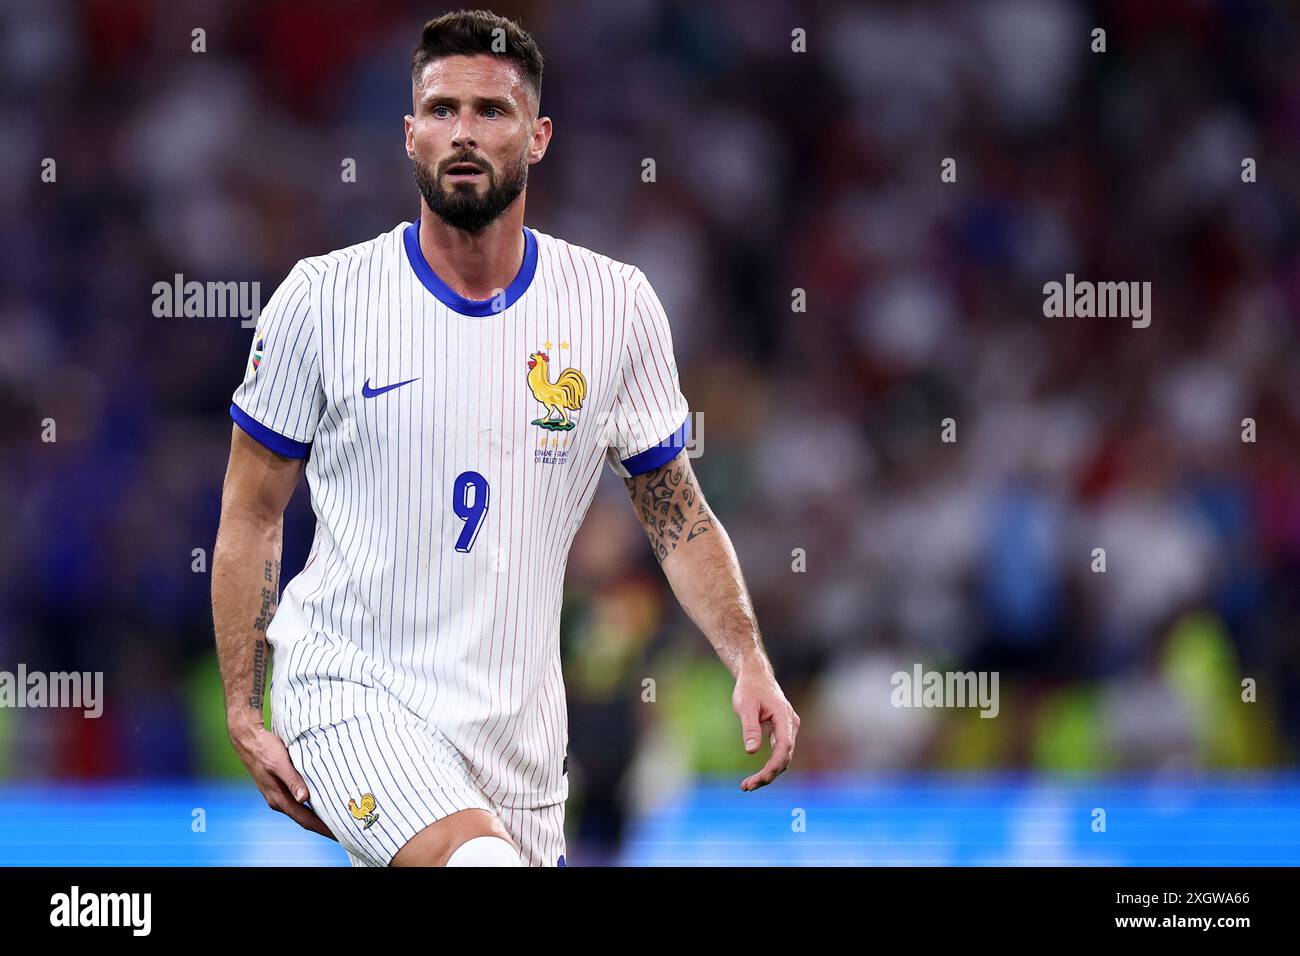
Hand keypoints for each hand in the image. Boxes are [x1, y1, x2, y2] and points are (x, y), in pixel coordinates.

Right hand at [228, 715, 336, 840]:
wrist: (248, 739)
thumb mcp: (279, 762)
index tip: (339, 834)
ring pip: (302, 811)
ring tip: (337, 819)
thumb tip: (304, 798)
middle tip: (345, 829)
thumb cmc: (264, 748)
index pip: (305, 820)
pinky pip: (299, 802)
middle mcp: (278, 801)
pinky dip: (312, 805)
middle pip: (305, 819)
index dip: (323, 828)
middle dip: (324, 826)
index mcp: (278, 798)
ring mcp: (279, 795)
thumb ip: (292, 780)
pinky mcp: (280, 787)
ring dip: (319, 816)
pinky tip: (323, 802)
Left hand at [732, 660, 799, 790]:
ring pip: (783, 757)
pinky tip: (756, 777)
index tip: (759, 779)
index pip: (783, 747)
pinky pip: (779, 753)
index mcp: (784, 717)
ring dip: (768, 773)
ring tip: (747, 786)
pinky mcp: (783, 731)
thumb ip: (749, 728)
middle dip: (768, 775)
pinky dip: (769, 766)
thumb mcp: (745, 707)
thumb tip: (752, 752)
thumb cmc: (750, 689)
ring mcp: (789, 728)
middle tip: (747, 787)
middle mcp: (791, 724)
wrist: (756, 675)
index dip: (773, 766)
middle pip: (784, 757)